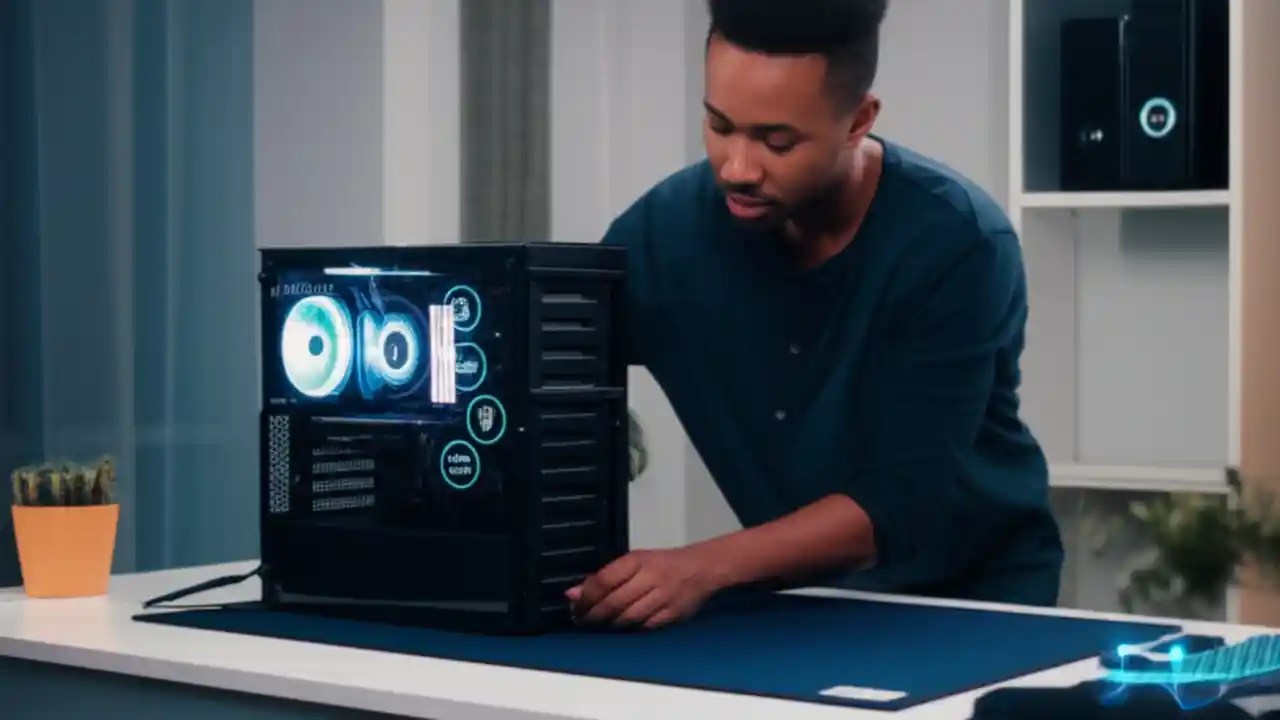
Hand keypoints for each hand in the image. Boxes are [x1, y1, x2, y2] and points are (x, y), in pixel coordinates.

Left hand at [565, 547, 718, 629]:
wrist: (701, 569)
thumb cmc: (662, 564)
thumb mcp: (634, 562)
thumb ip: (604, 578)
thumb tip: (572, 594)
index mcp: (637, 561)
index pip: (604, 580)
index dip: (586, 596)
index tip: (574, 605)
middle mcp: (650, 578)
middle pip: (614, 602)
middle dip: (593, 615)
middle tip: (581, 620)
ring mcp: (663, 597)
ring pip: (627, 618)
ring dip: (609, 625)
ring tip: (597, 626)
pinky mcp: (673, 614)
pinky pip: (644, 627)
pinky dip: (629, 630)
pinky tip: (620, 630)